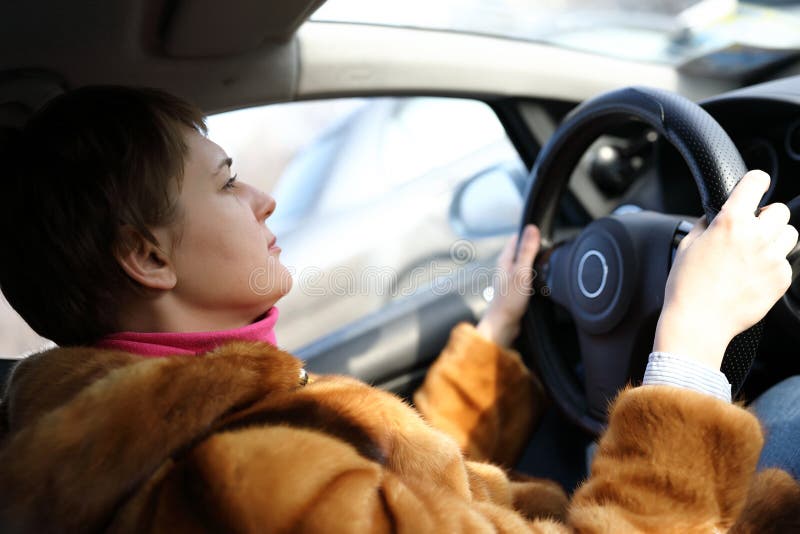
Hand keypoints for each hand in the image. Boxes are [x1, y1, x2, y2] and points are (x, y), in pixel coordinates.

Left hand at [477, 224, 540, 347]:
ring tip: (548, 262)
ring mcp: (511, 277)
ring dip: (536, 262)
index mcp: (505, 259)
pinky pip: (528, 276)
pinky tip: (543, 279)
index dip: (531, 233)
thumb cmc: (509, 301)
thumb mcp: (521, 272)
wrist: (503, 324)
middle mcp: (506, 266)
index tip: (544, 233)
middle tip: (550, 248)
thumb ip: (527, 250)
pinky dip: (536, 274)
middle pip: (523, 249)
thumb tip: (532, 228)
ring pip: (526, 263)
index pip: (518, 237)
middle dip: (536, 247)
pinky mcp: (516, 288)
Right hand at [653, 170, 797, 369]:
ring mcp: (772, 259)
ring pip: (791, 234)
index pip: (756, 183)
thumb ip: (705, 225)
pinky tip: (754, 275)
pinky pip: (787, 263)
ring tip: (756, 252)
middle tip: (751, 230)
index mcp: (730, 222)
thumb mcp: (687, 246)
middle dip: (766, 217)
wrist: (698, 322)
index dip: (755, 182)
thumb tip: (714, 217)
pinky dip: (774, 265)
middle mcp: (756, 237)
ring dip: (775, 238)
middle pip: (780, 211)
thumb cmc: (687, 287)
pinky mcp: (781, 280)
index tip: (754, 187)